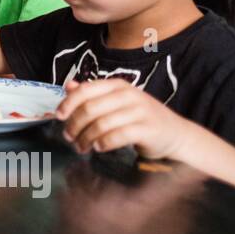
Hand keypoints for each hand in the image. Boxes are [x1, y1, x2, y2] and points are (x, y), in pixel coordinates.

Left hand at [55, 79, 193, 159]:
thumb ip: (94, 94)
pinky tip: (98, 148)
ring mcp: (140, 111)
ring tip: (81, 147)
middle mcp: (129, 95)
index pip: (86, 90)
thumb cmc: (140, 118)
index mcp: (118, 85)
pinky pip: (117, 136)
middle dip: (74, 125)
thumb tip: (68, 85)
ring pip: (101, 124)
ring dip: (86, 138)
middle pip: (90, 109)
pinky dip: (103, 143)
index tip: (58, 116)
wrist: (176, 134)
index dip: (68, 103)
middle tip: (69, 137)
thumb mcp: (117, 102)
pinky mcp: (148, 129)